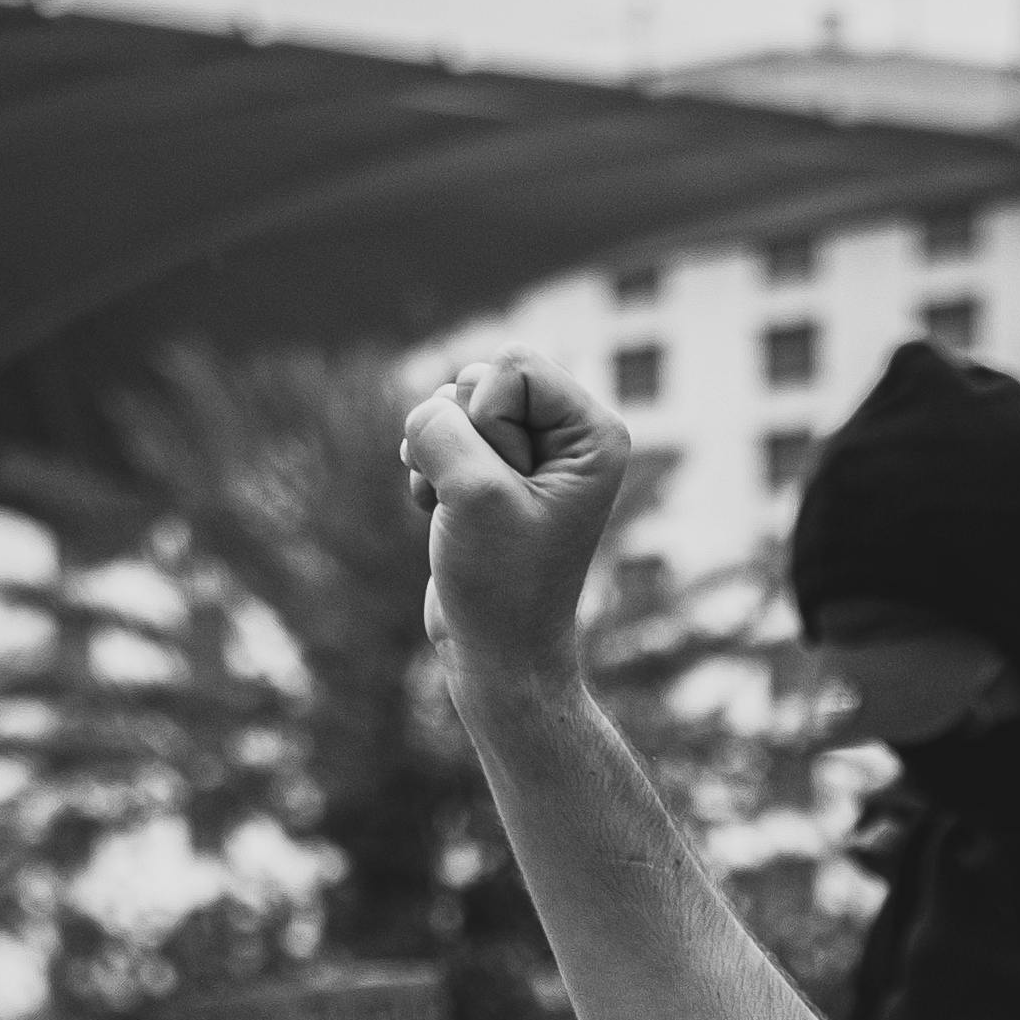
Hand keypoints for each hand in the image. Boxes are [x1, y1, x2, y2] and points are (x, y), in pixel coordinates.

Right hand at [403, 346, 632, 678]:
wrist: (497, 655)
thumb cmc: (502, 582)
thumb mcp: (473, 493)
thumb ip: (439, 425)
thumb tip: (425, 413)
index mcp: (594, 433)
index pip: (514, 365)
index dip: (490, 422)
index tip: (510, 489)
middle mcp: (568, 436)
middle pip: (479, 379)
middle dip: (462, 439)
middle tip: (490, 507)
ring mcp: (525, 454)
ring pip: (449, 405)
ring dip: (436, 457)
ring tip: (462, 513)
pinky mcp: (489, 473)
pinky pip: (434, 434)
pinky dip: (426, 472)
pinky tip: (443, 515)